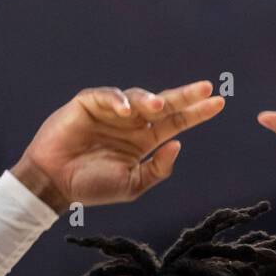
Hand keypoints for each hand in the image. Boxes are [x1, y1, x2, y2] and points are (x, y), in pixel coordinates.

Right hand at [12, 81, 224, 210]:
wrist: (56, 183)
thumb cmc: (92, 187)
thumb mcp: (132, 185)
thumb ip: (157, 169)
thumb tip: (178, 145)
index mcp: (143, 142)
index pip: (175, 123)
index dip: (196, 114)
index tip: (219, 103)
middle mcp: (131, 123)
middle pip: (164, 105)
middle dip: (186, 96)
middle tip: (207, 88)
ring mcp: (111, 111)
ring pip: (138, 97)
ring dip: (151, 100)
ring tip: (160, 107)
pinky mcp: (89, 103)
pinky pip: (108, 96)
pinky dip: (119, 101)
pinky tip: (127, 111)